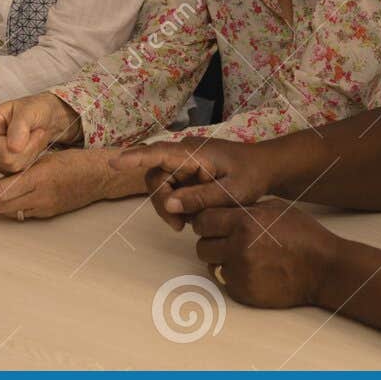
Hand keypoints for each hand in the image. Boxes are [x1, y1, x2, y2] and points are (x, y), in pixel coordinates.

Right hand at [0, 92, 81, 173]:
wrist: (46, 121)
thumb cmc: (35, 110)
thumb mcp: (31, 111)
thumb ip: (21, 126)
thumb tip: (13, 147)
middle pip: (1, 153)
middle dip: (24, 145)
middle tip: (35, 130)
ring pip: (10, 164)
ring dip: (29, 151)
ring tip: (34, 136)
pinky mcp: (2, 167)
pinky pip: (16, 172)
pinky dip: (30, 160)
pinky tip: (31, 148)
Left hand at [0, 148, 133, 220]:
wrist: (98, 176)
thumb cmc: (74, 162)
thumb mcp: (45, 158)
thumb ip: (23, 168)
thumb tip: (0, 176)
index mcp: (39, 177)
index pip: (3, 191)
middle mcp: (41, 196)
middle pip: (4, 206)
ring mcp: (45, 208)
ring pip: (13, 212)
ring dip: (1, 204)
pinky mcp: (50, 214)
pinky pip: (25, 214)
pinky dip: (14, 207)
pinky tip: (14, 196)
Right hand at [111, 137, 276, 230]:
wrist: (266, 166)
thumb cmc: (252, 175)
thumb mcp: (231, 192)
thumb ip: (201, 198)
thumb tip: (169, 204)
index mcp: (194, 153)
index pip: (158, 153)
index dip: (134, 158)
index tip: (114, 163)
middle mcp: (184, 153)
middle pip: (155, 175)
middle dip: (161, 202)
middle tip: (179, 226)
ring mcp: (185, 161)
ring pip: (161, 184)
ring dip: (169, 205)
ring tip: (188, 223)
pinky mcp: (187, 170)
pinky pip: (171, 186)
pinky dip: (176, 203)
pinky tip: (190, 215)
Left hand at [190, 201, 336, 308]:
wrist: (324, 268)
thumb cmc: (302, 234)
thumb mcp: (273, 208)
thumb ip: (242, 208)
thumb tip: (218, 208)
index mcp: (244, 222)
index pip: (202, 221)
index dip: (205, 223)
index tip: (212, 225)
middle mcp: (238, 247)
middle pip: (202, 246)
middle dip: (211, 242)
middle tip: (227, 242)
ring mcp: (241, 272)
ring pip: (211, 265)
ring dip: (221, 261)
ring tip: (243, 256)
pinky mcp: (245, 292)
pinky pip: (225, 282)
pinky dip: (234, 277)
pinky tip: (252, 271)